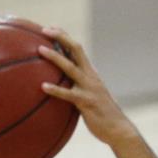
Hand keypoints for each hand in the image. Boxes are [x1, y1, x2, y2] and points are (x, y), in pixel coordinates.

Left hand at [35, 28, 138, 148]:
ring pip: (70, 67)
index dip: (64, 36)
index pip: (77, 49)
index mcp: (91, 72)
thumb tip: (61, 86)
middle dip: (60, 37)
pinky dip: (55, 89)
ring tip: (40, 49)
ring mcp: (89, 88)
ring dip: (55, 57)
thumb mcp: (90, 96)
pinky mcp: (86, 102)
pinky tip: (42, 86)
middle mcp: (91, 76)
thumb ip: (78, 88)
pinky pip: (68, 94)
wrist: (118, 129)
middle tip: (44, 29)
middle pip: (75, 49)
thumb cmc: (102, 115)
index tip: (50, 28)